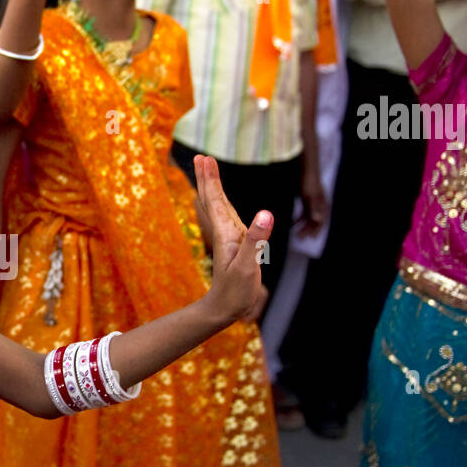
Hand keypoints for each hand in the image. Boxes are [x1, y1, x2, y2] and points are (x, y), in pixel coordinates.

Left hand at [194, 155, 272, 323]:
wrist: (224, 309)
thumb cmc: (235, 291)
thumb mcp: (247, 266)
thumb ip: (255, 240)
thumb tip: (265, 214)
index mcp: (226, 233)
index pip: (215, 200)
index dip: (211, 179)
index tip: (205, 159)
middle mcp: (224, 232)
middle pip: (212, 199)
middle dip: (207, 178)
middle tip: (200, 157)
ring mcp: (228, 237)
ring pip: (216, 207)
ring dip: (211, 187)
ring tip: (205, 170)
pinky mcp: (234, 244)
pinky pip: (224, 217)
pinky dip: (219, 204)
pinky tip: (218, 200)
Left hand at [297, 168, 328, 236]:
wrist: (304, 166)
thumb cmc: (308, 181)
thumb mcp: (309, 196)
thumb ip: (313, 208)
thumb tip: (318, 220)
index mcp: (321, 204)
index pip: (321, 220)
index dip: (316, 230)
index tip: (310, 238)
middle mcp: (318, 203)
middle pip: (314, 220)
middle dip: (308, 229)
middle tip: (300, 238)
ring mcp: (312, 200)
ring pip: (308, 216)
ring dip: (302, 224)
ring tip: (295, 232)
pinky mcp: (305, 197)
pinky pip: (303, 211)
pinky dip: (298, 217)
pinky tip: (291, 222)